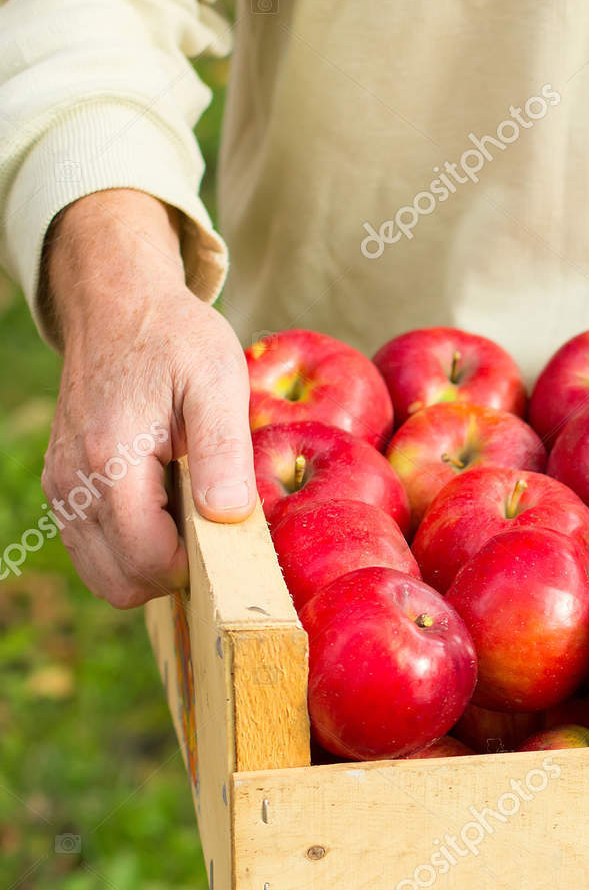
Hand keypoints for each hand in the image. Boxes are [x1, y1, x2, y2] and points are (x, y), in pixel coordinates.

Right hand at [42, 190, 254, 607]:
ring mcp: (61, 487)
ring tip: (186, 508)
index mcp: (111, 460)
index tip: (225, 528)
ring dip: (151, 561)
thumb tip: (226, 518)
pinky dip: (130, 546)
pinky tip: (163, 503)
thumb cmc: (176, 340)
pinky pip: (94, 550)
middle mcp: (72, 481)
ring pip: (104, 575)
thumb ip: (224, 452)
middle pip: (121, 583)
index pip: (147, 562)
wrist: (119, 306)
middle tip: (208, 524)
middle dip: (173, 572)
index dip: (197, 565)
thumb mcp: (218, 382)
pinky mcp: (62, 486)